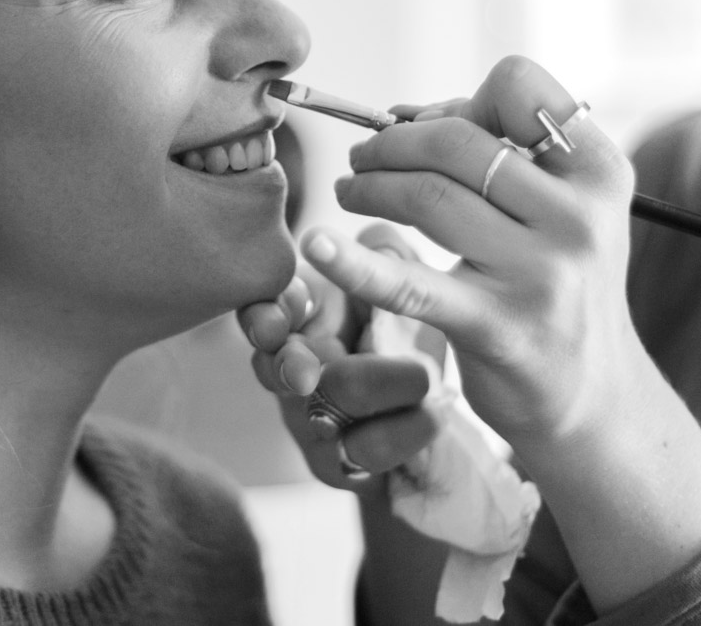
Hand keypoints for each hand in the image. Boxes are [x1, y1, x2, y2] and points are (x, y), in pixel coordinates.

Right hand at [237, 224, 438, 488]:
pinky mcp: (336, 465)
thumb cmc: (405, 326)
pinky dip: (407, 429)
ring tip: (426, 377)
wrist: (433, 405)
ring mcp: (306, 421)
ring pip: (324, 416)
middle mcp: (286, 371)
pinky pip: (366, 453)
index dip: (263, 319)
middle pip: (278, 371)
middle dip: (293, 369)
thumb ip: (385, 252)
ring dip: (377, 392)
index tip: (275, 322)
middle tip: (307, 372)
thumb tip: (378, 236)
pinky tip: (439, 408)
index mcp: (294, 317)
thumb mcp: (399, 280)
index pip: (261, 313)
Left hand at [307, 55, 639, 452]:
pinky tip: (317, 245)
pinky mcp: (497, 328)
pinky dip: (352, 262)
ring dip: (369, 185)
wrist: (592, 395)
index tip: (423, 128)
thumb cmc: (555, 284)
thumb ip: (500, 155)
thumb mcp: (561, 210)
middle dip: (391, 144)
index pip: (518, 87)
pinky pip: (408, 284)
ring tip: (350, 193)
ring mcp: (542, 275)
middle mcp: (579, 219)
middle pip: (457, 142)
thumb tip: (404, 118)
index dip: (456, 100)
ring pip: (427, 197)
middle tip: (360, 160)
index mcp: (599, 172)